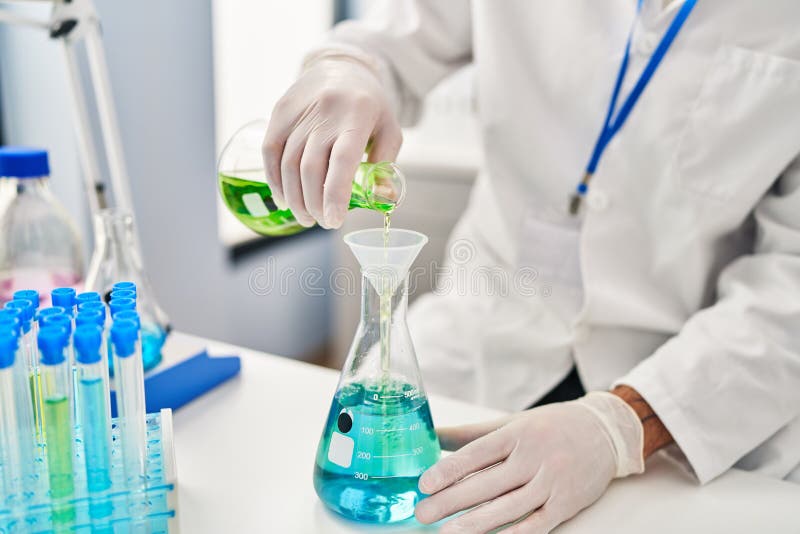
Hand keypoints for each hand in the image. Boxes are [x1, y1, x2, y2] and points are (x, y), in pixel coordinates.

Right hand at [262, 57, 401, 228]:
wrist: (342, 66)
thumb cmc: (369, 105)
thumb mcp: (389, 130)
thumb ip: (386, 165)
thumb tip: (383, 200)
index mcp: (357, 116)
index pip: (342, 160)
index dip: (335, 194)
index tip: (333, 221)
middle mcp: (326, 112)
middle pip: (311, 167)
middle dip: (314, 203)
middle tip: (321, 222)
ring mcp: (300, 111)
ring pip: (289, 163)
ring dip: (294, 197)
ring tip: (306, 217)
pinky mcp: (280, 111)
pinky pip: (271, 151)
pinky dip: (274, 179)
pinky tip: (284, 199)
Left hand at [415, 392, 644, 532]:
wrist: (606, 431)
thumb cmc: (551, 426)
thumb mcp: (512, 422)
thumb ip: (472, 433)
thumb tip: (433, 435)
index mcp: (517, 433)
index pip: (477, 453)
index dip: (449, 470)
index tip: (424, 484)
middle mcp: (534, 457)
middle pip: (487, 484)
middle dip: (451, 501)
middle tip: (423, 513)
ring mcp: (551, 482)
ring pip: (508, 508)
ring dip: (475, 524)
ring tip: (447, 533)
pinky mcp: (566, 504)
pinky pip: (536, 525)